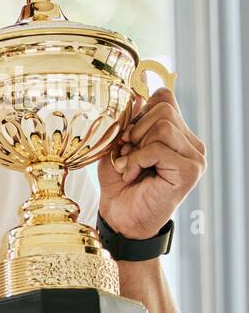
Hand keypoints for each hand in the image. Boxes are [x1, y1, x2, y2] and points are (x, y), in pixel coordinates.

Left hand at [98, 87, 205, 239]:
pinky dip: (137, 160)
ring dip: (135, 147)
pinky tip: (133, 175)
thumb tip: (137, 93)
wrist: (121, 218)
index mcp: (177, 133)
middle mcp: (191, 143)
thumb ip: (128, 121)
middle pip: (163, 108)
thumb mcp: (118, 146)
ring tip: (131, 167)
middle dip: (135, 130)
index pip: (165, 98)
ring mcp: (195, 157)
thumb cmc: (119, 184)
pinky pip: (158, 148)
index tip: (126, 135)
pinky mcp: (190, 171)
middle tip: (126, 154)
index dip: (139, 110)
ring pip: (162, 126)